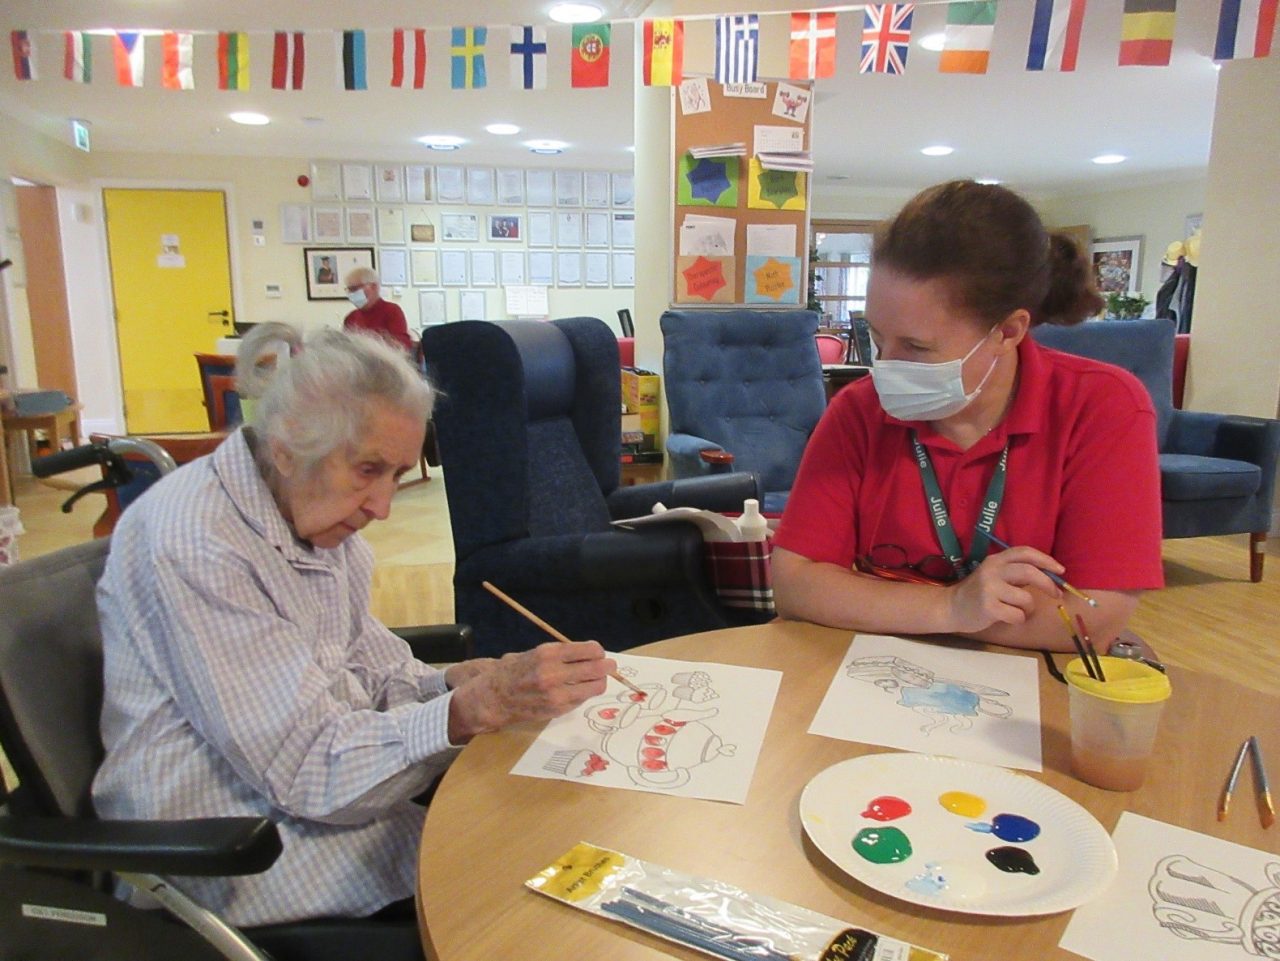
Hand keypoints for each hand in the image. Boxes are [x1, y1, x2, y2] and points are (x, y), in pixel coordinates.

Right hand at [447, 641, 615, 742]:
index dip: (598, 652)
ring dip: (599, 682)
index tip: (598, 653)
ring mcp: (556, 694)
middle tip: (609, 667)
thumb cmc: (517, 670)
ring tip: (597, 679)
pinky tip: (578, 691)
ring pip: (595, 687)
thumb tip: (592, 654)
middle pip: (597, 669)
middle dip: (607, 667)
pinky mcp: (558, 710)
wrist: (495, 696)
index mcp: (549, 653)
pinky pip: (583, 700)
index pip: (590, 650)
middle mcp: (554, 673)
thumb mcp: (537, 653)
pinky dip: (584, 694)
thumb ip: (562, 654)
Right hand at [944, 544, 1062, 632]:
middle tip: (1056, 594)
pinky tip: (1009, 618)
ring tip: (1019, 611)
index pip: (1024, 552)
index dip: (1045, 559)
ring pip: (1025, 598)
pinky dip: (1019, 619)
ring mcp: (989, 589)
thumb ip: (1016, 573)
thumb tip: (1049, 576)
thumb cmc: (979, 593)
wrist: (951, 607)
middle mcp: (992, 571)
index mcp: (996, 560)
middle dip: (1048, 584)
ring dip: (1029, 608)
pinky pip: (1017, 615)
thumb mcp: (995, 576)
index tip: (1061, 570)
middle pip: (1029, 572)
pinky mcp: (988, 607)